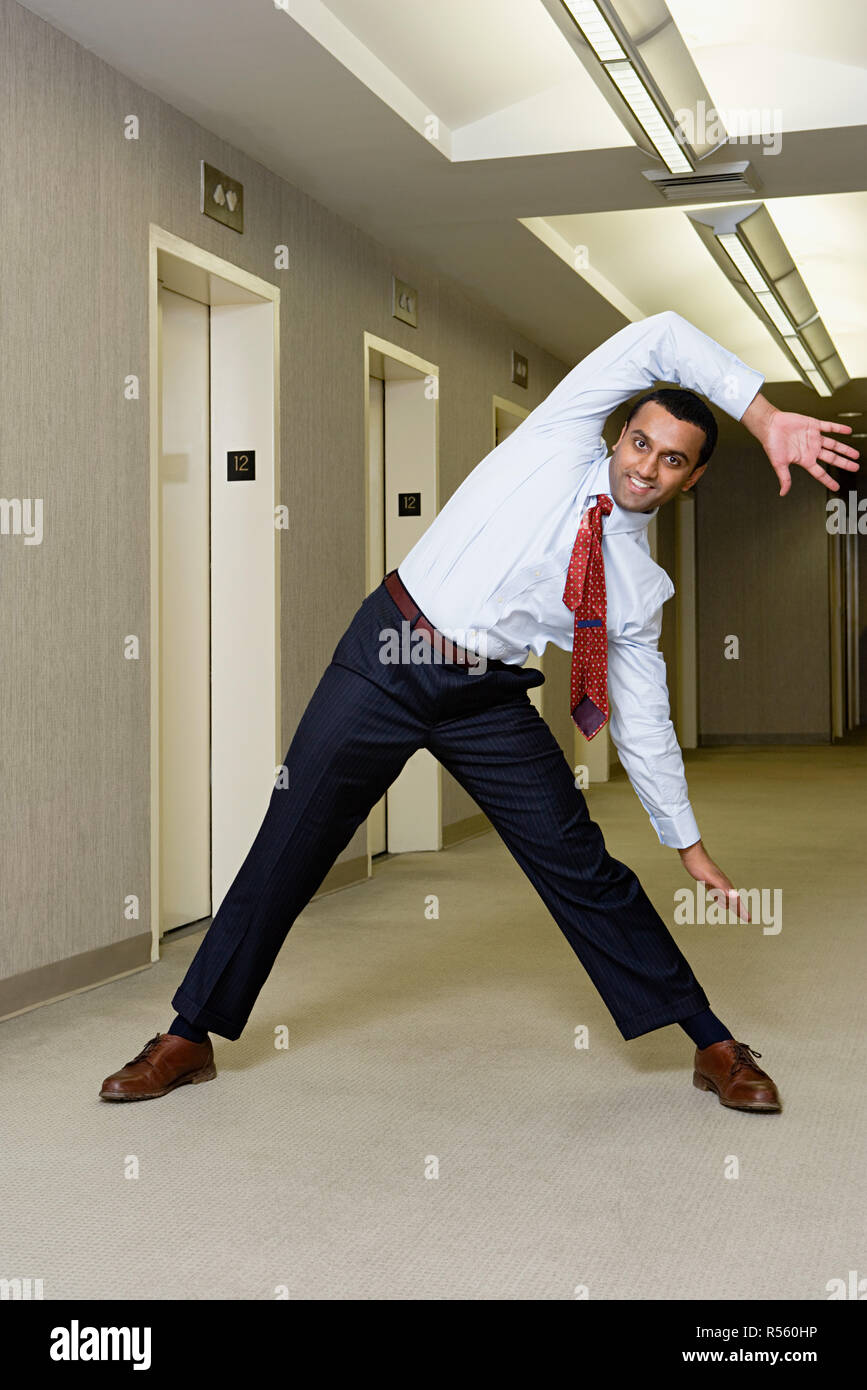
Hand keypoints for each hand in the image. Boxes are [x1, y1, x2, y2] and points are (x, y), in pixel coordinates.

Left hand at [678, 839, 749, 921]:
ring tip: (734, 910)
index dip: (742, 910)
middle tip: (747, 919)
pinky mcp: (708, 880)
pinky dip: (719, 898)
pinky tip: (717, 900)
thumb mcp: (711, 878)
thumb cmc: (701, 866)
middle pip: (733, 899)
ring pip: (725, 896)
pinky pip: (716, 892)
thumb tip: (736, 896)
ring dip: (730, 904)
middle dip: (739, 909)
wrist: (692, 854)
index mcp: (725, 885)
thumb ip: (723, 888)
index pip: (736, 900)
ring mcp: (715, 881)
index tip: (749, 919)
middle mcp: (722, 883)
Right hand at [741, 392, 859, 495]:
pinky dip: (839, 428)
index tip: (836, 486)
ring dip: (845, 449)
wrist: (770, 425)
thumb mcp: (778, 464)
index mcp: (804, 459)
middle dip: (844, 463)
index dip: (828, 480)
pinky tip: (848, 431)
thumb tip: (783, 492)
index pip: (820, 473)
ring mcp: (813, 438)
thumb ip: (784, 478)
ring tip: (855, 454)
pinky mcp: (813, 426)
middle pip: (831, 459)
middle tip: (855, 467)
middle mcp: (811, 449)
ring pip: (833, 445)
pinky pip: (829, 427)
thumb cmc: (771, 443)